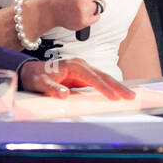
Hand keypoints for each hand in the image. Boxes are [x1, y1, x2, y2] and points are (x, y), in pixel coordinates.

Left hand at [20, 57, 134, 99]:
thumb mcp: (40, 83)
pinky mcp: (84, 76)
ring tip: (129, 96)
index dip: (104, 88)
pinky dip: (110, 87)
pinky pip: (100, 81)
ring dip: (117, 87)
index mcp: (73, 65)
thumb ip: (51, 89)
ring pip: (104, 78)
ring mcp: (84, 70)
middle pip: (104, 75)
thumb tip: (64, 95)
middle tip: (131, 96)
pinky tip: (118, 93)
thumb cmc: (36, 77)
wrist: (31, 71)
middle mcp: (81, 65)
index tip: (114, 97)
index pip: (92, 78)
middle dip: (118, 86)